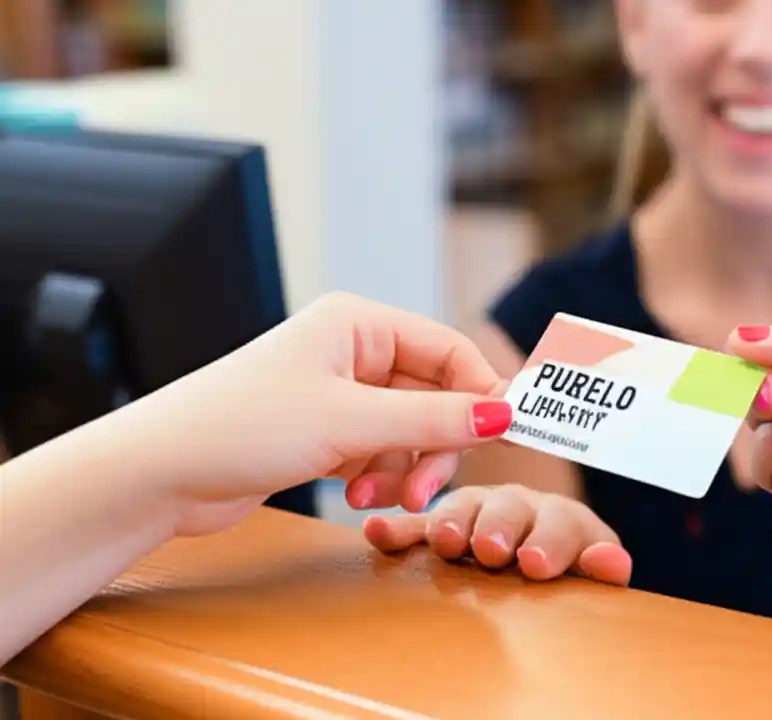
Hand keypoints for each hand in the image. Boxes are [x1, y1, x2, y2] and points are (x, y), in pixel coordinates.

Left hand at [115, 292, 511, 536]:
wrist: (159, 473)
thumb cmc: (239, 426)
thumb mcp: (349, 423)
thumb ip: (433, 421)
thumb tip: (504, 413)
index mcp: (360, 324)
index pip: (450, 351)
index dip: (482, 392)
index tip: (507, 435)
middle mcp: (352, 351)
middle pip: (434, 396)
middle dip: (435, 445)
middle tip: (426, 487)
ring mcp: (338, 393)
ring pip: (409, 431)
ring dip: (403, 468)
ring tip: (375, 496)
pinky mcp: (323, 430)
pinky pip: (380, 452)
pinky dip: (378, 476)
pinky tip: (353, 495)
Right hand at [363, 485, 632, 585]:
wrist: (539, 559)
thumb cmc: (568, 566)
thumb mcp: (589, 565)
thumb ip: (602, 565)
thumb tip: (613, 563)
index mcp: (560, 518)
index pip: (560, 523)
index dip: (550, 541)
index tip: (536, 562)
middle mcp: (517, 508)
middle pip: (508, 511)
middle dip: (499, 529)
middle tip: (492, 551)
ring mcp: (476, 514)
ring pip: (462, 510)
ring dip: (452, 523)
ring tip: (445, 541)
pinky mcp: (438, 527)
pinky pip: (414, 525)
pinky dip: (397, 529)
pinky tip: (378, 531)